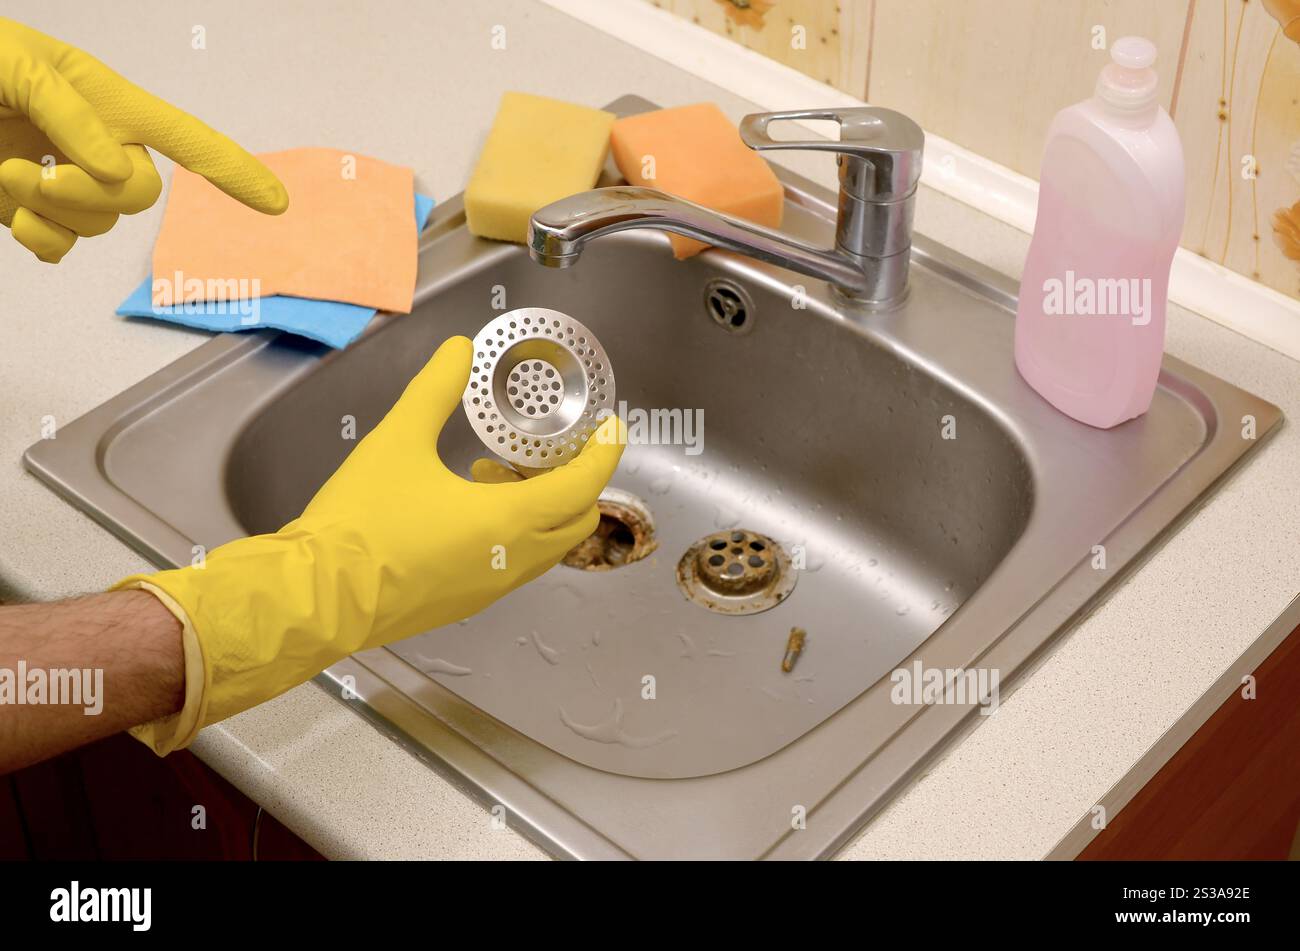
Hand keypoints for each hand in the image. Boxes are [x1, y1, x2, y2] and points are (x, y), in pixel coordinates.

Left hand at [0, 17, 286, 262]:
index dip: (232, 170)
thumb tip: (115, 170)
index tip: (274, 202)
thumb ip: (72, 114)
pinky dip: (38, 239)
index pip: (183, 138)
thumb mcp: (16, 64)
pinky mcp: (24, 211)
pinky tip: (13, 212)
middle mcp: (90, 142)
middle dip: (95, 194)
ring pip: (98, 225)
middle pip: (139, 194)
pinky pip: (57, 247)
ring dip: (53, 210)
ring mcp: (59, 180)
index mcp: (102, 100)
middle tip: (45, 177)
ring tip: (4, 175)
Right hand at [115, 336, 625, 752]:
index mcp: (508, 521)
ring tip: (499, 471)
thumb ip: (435, 390)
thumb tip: (460, 350)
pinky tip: (470, 506)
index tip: (612, 427)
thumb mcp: (398, 440)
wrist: (316, 596)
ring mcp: (492, 588)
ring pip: (547, 548)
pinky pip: (516, 565)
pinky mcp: (468, 602)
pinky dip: (517, 533)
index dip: (604, 453)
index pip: (582, 486)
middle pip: (576, 521)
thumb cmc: (360, 520)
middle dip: (578, 482)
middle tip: (553, 448)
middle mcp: (513, 560)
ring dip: (543, 509)